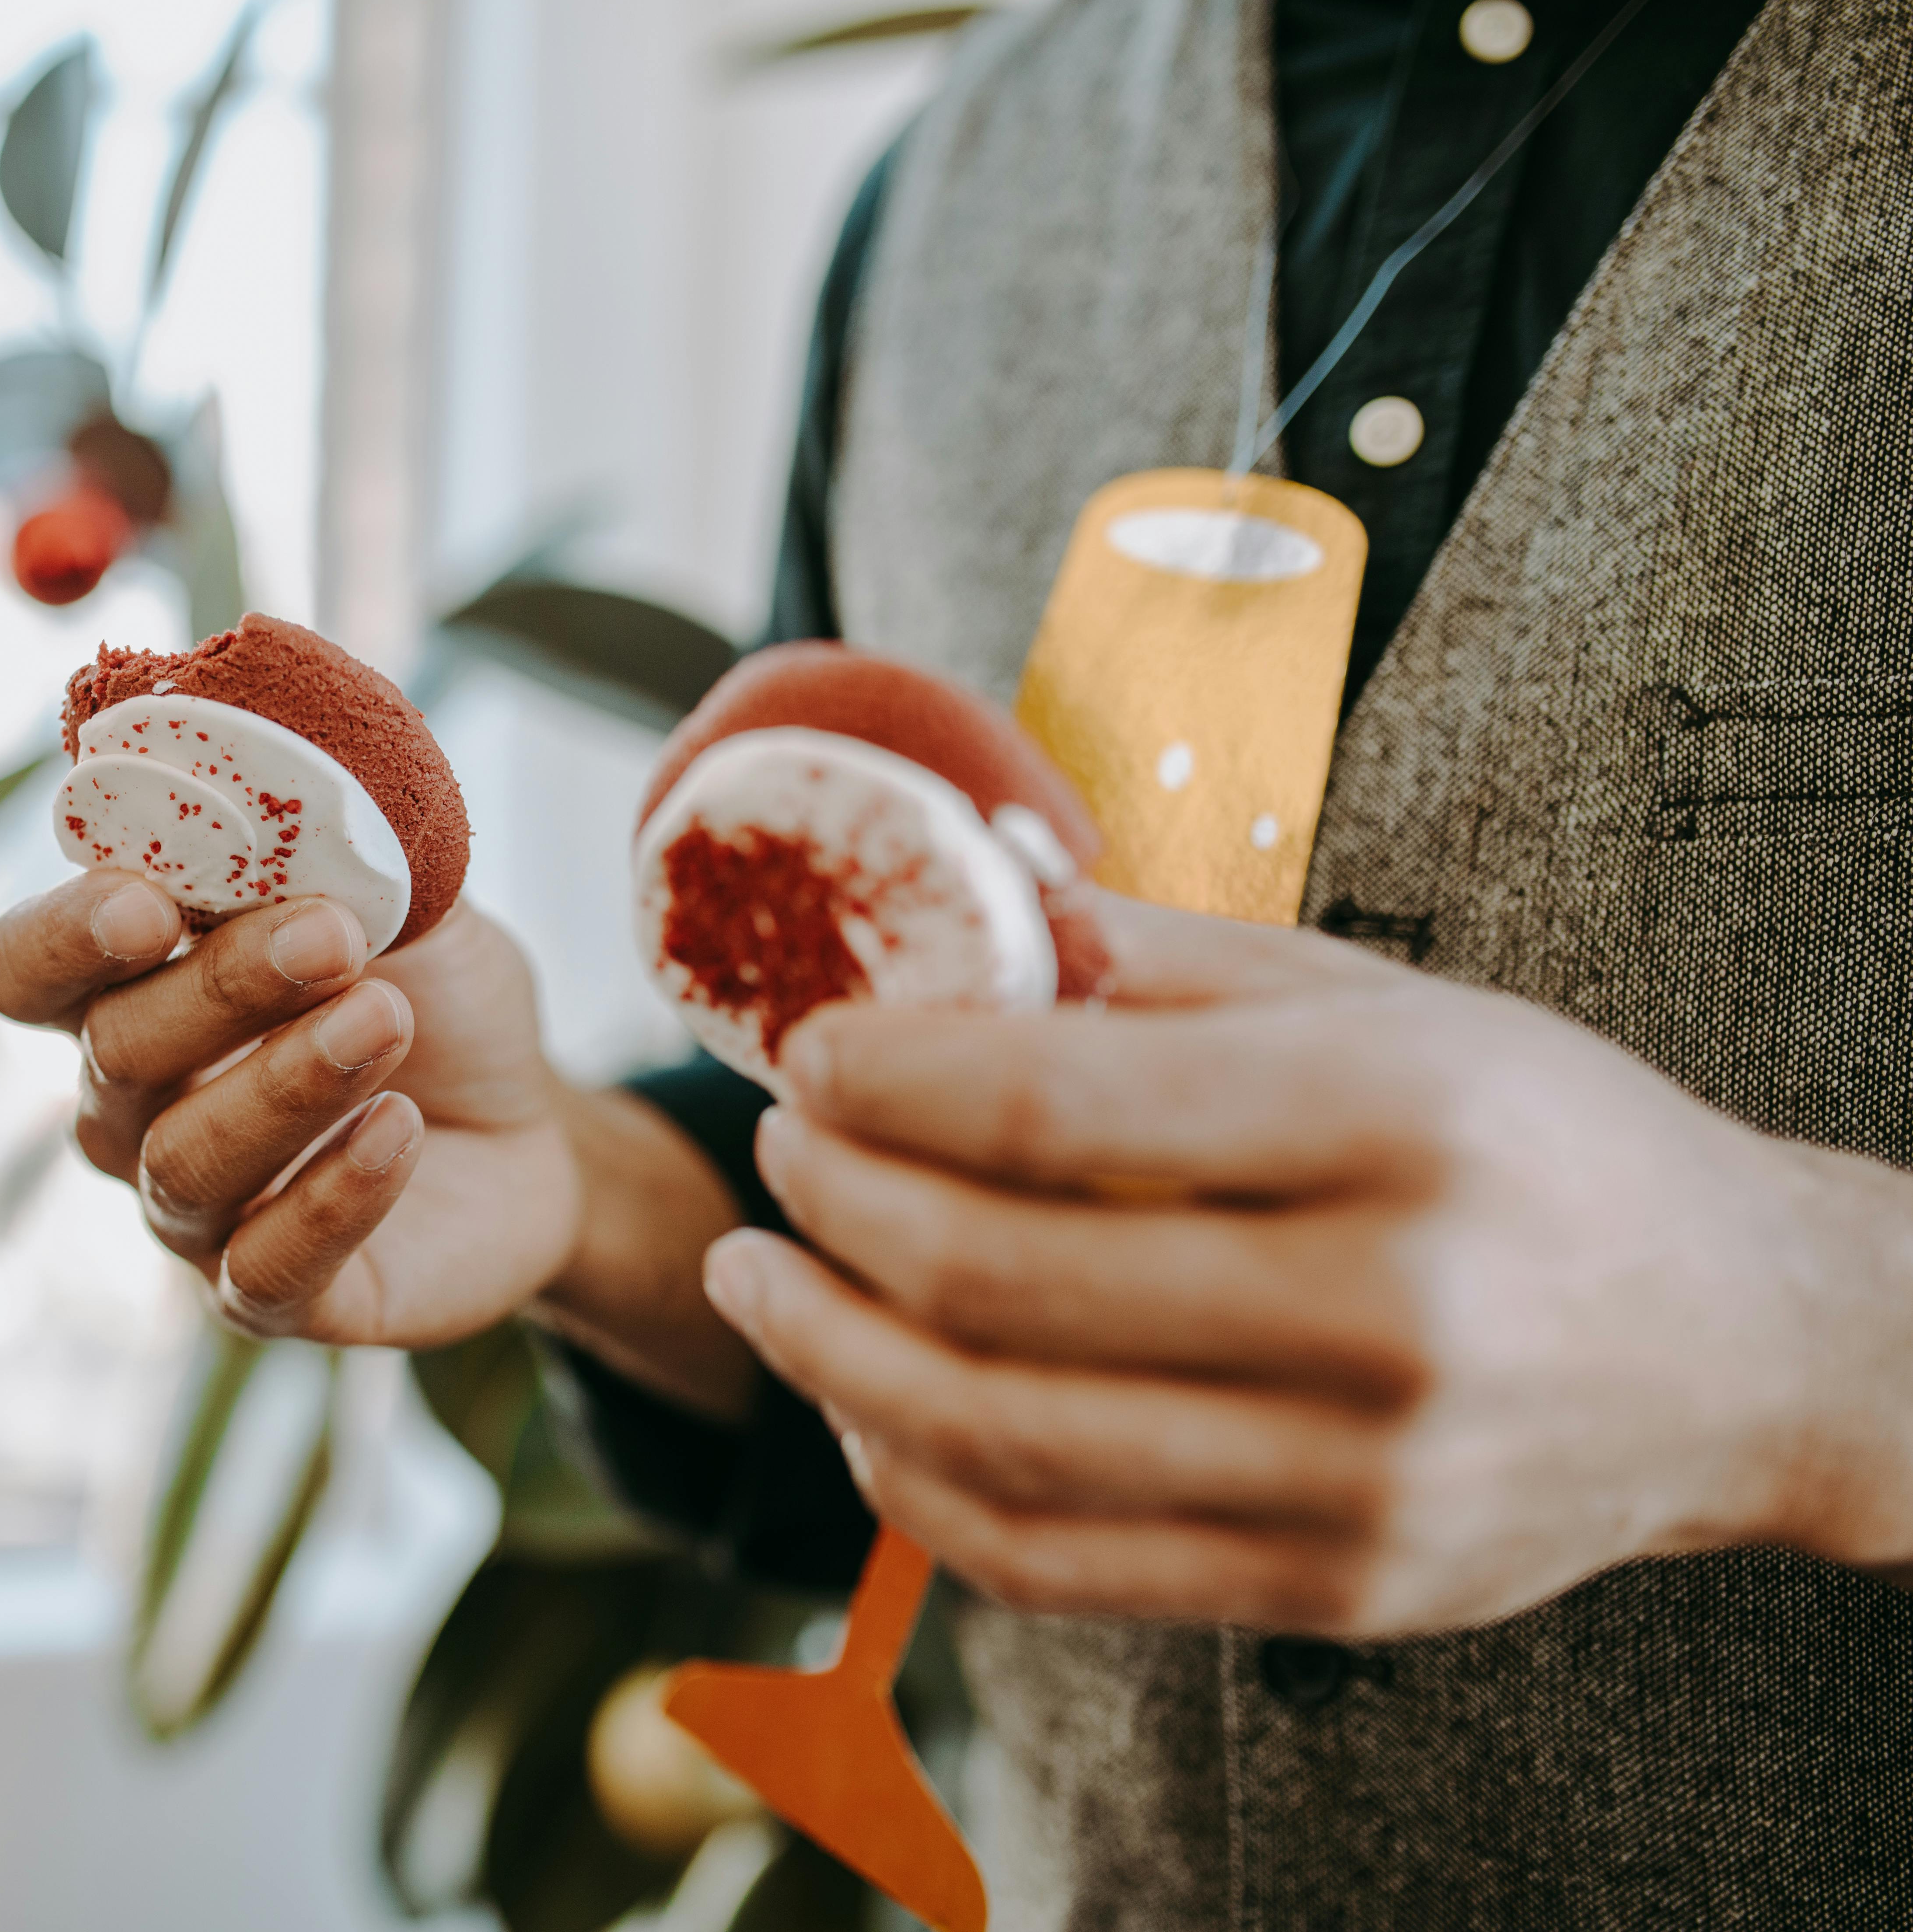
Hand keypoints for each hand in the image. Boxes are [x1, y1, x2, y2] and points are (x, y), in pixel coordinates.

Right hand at [0, 870, 584, 1347]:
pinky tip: (397, 1131)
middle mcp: (129, 1110)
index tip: (149, 902)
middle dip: (223, 986)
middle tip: (336, 934)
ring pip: (185, 1159)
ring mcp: (191, 1212)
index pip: (21, 971)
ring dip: (289, 1081)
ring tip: (389, 1018)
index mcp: (127, 991)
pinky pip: (262, 1266)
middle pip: (115, 1053)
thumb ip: (331, 837)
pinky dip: (331, 1197)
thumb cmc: (432, 994)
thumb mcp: (400, 891)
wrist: (531, 1118)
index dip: (62, 939)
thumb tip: (288, 760)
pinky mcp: (268, 1296)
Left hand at [703, 890, 1912, 1636]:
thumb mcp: (1390, 1004)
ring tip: (758, 1284)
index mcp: (1395, 1125)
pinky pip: (1060, 1564)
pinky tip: (862, 1410)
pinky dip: (924, 1492)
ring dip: (832, 1361)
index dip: (886, 1084)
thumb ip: (1169, 964)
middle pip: (1001, 1283)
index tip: (806, 1058)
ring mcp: (1361, 1480)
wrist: (1742, 1351)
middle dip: (835, 1213)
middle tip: (770, 1161)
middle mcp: (1385, 1314)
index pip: (1056, 1112)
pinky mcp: (1337, 1592)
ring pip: (1002, 1442)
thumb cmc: (1540, 1145)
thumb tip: (971, 907)